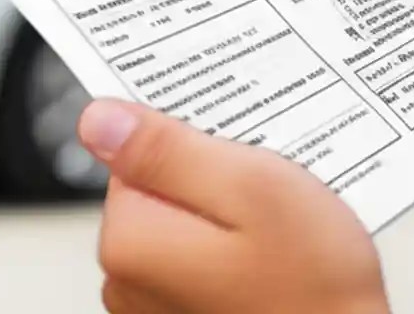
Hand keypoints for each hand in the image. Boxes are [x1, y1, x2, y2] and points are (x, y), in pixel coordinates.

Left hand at [78, 99, 389, 313]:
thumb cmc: (314, 289)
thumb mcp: (251, 188)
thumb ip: (168, 150)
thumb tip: (100, 119)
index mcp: (131, 239)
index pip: (137, 151)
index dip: (198, 143)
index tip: (242, 159)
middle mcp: (126, 281)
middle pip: (159, 188)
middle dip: (214, 181)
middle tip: (272, 198)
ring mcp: (152, 309)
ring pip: (185, 223)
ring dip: (229, 218)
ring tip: (281, 235)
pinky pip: (200, 260)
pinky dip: (234, 252)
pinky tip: (275, 262)